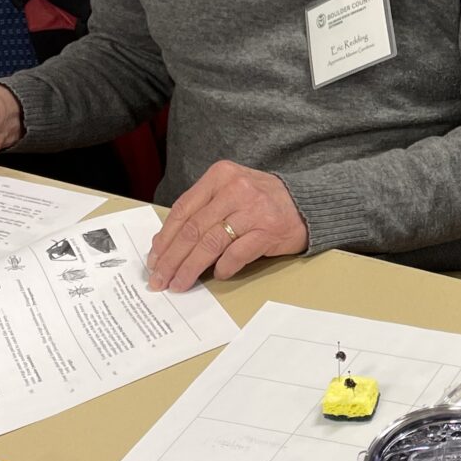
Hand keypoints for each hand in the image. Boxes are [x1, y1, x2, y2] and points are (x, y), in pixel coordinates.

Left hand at [147, 160, 307, 292]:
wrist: (307, 204)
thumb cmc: (262, 201)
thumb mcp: (229, 192)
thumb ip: (201, 210)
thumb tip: (165, 242)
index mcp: (220, 176)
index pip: (183, 209)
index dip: (164, 238)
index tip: (154, 260)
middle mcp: (235, 189)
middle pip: (193, 229)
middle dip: (172, 259)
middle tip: (160, 279)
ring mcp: (253, 210)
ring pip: (210, 243)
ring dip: (190, 268)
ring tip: (179, 284)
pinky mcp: (268, 230)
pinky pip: (236, 254)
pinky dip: (223, 268)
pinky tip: (216, 276)